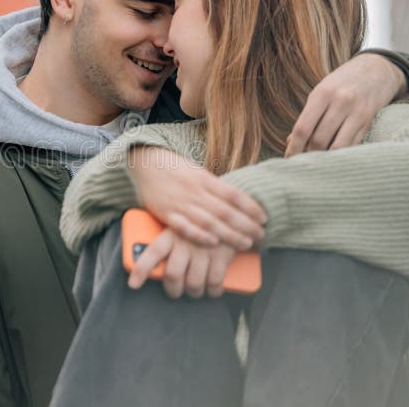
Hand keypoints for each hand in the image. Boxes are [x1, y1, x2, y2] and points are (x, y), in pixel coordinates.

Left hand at [127, 228, 236, 298]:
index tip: (133, 284)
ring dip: (194, 292)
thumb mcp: (180, 225)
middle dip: (173, 290)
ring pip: (193, 283)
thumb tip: (154, 264)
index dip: (141, 269)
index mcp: (171, 233)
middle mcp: (185, 242)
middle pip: (173, 274)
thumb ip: (168, 240)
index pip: (152, 252)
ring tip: (194, 291)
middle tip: (175, 292)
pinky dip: (213, 291)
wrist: (231, 213)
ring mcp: (204, 250)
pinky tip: (212, 290)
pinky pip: (214, 282)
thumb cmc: (200, 223)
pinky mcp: (221, 255)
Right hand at [128, 146, 265, 249]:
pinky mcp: (166, 213)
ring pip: (209, 220)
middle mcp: (195, 191)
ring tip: (245, 243)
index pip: (233, 194)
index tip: (264, 218)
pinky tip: (213, 242)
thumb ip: (215, 188)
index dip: (251, 207)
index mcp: (205, 179)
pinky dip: (199, 235)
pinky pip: (184, 226)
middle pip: (225, 211)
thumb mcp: (197, 173)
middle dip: (246, 225)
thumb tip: (238, 202)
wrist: (145, 164)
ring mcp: (181, 202)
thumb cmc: (175, 170)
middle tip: (261, 236)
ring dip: (229, 234)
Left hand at [285, 53, 406, 156]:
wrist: (377, 68)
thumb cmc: (341, 83)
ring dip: (325, 158)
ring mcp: (357, 112)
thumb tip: (291, 142)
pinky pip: (352, 145)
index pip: (303, 128)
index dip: (294, 147)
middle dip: (308, 154)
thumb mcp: (321, 92)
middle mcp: (340, 102)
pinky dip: (341, 154)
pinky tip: (334, 156)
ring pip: (337, 147)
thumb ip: (307, 116)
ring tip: (318, 160)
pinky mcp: (369, 121)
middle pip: (319, 140)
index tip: (288, 159)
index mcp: (322, 94)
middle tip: (303, 160)